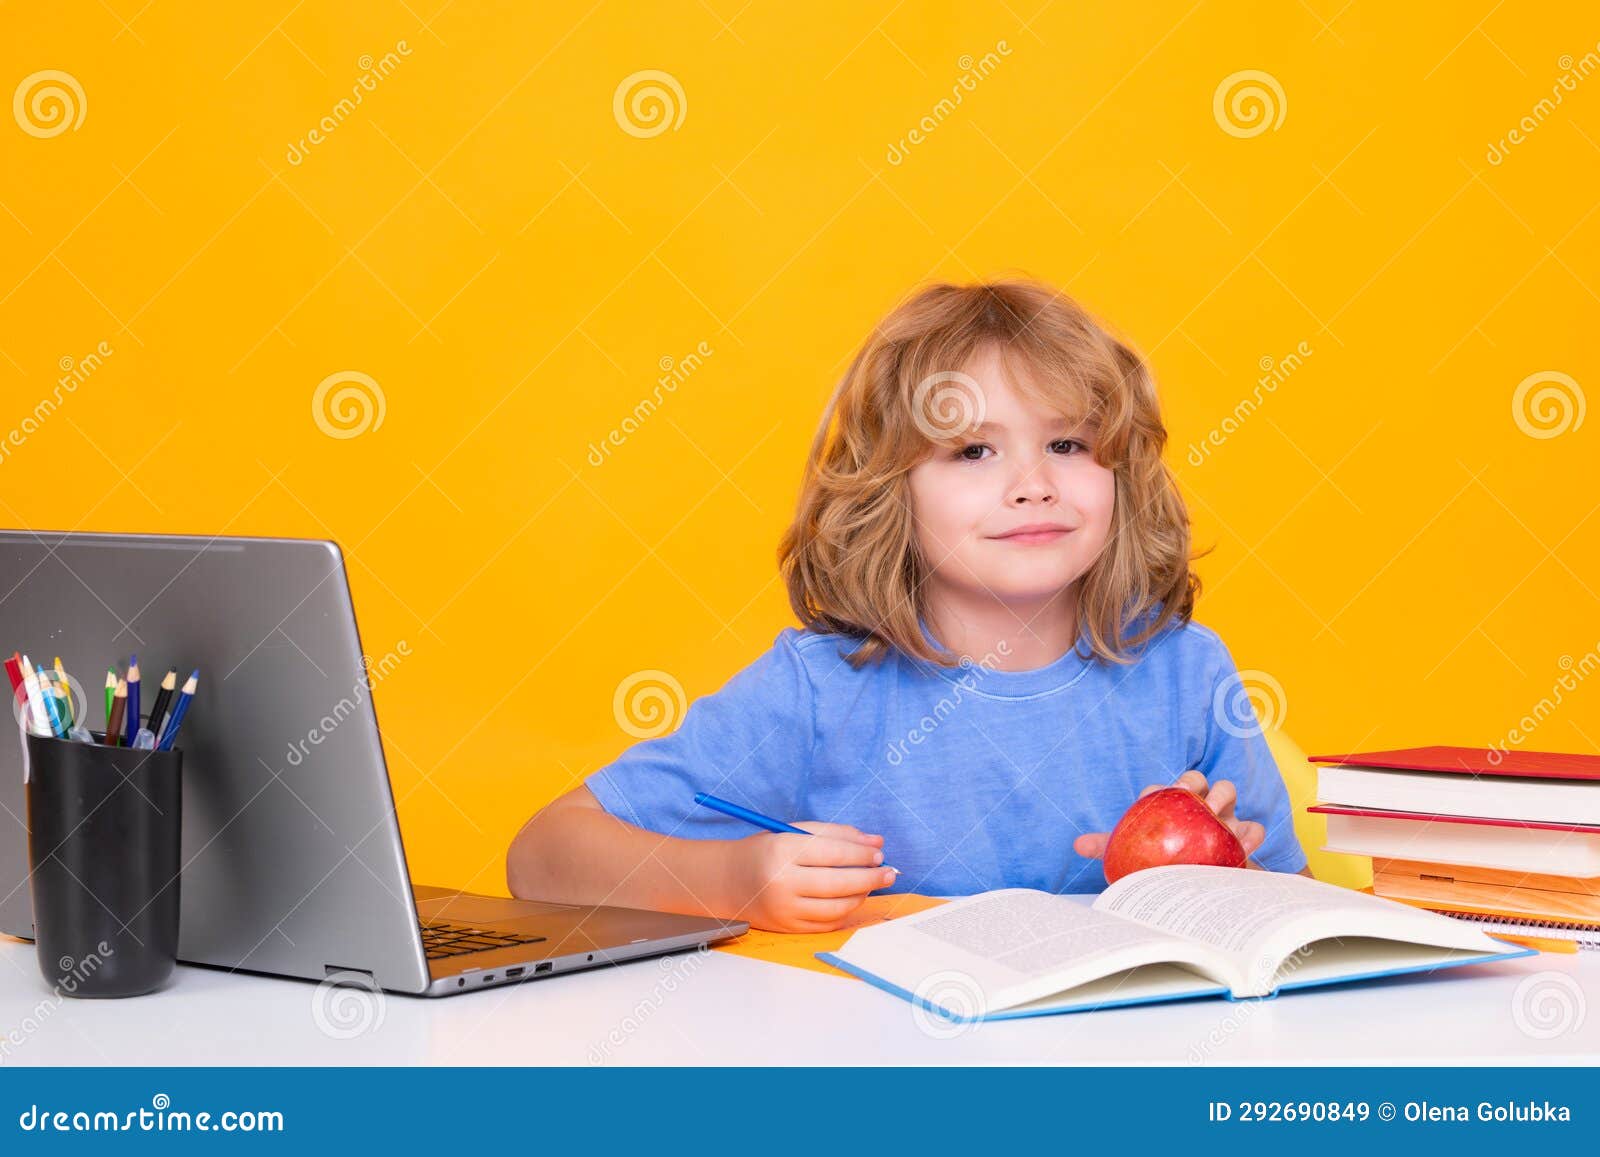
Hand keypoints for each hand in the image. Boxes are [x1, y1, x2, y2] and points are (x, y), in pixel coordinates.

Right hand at [728, 822, 897, 932]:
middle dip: (870, 877)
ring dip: (862, 895)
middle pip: (838, 883)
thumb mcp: (794, 832)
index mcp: (781, 850)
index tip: (879, 853)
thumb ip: (835, 834)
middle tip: (889, 871)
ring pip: (837, 906)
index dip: (861, 854)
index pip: (833, 853)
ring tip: (872, 884)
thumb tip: (875, 842)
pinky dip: (846, 911)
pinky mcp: (787, 927)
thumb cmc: (766, 851)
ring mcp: (784, 908)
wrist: (729, 880)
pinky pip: (827, 923)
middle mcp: (781, 882)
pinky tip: (854, 898)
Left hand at [1072, 770, 1265, 868]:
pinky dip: (1251, 832)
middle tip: (1190, 795)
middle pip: (1197, 780)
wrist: (1197, 890)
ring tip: (1217, 812)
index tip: (1161, 793)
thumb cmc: (1164, 864)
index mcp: (1170, 804)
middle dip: (1194, 782)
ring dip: (1224, 797)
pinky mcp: (1243, 837)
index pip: (1165, 788)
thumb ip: (1107, 847)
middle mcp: (1196, 805)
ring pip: (1227, 792)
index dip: (1163, 788)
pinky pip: (1253, 828)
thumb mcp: (1134, 856)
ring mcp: (1221, 817)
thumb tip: (1077, 845)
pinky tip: (1244, 843)